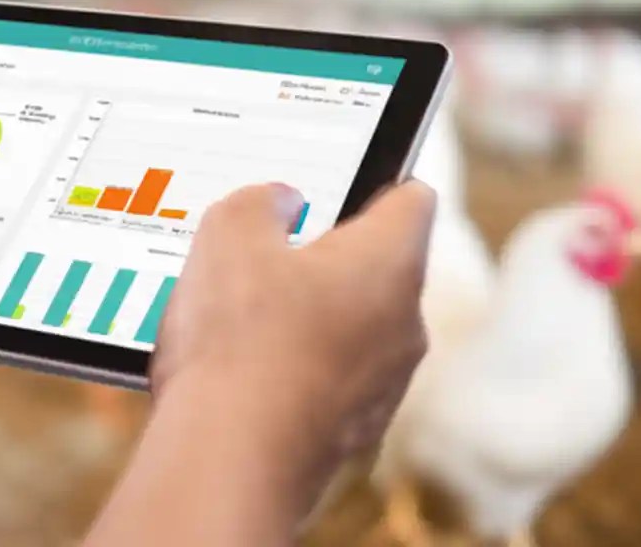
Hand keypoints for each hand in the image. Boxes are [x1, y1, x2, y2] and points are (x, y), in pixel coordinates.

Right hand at [155, 181, 434, 497]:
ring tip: (239, 317)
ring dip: (307, 316)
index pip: (411, 197)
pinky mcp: (352, 431)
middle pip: (376, 266)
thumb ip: (261, 199)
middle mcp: (404, 324)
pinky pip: (328, 380)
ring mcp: (383, 384)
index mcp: (390, 262)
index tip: (335, 181)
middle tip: (265, 249)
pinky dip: (294, 369)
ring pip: (352, 327)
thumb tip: (280, 203)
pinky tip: (241, 371)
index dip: (374, 178)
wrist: (228, 461)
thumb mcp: (230, 231)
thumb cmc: (240, 340)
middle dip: (323, 254)